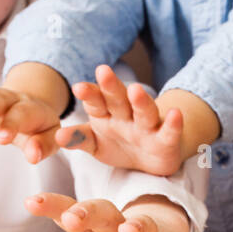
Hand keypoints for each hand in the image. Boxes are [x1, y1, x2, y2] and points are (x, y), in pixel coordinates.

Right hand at [0, 76, 61, 164]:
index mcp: (32, 109)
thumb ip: (44, 146)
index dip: (12, 125)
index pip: (21, 115)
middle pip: (1, 100)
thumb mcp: (50, 138)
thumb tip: (33, 156)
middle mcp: (11, 100)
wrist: (30, 110)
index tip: (3, 139)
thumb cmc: (39, 128)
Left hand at [0, 193, 210, 231]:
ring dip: (137, 227)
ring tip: (131, 226)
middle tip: (74, 218)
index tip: (30, 200)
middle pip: (101, 217)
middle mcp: (115, 230)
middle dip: (89, 215)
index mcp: (89, 229)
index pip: (67, 215)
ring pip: (141, 231)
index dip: (51, 208)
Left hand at [61, 65, 186, 175]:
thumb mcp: (95, 143)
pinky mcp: (166, 140)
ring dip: (141, 100)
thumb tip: (57, 136)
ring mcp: (147, 126)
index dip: (89, 94)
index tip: (78, 86)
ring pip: (144, 111)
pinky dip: (173, 123)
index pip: (97, 101)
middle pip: (119, 99)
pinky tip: (175, 113)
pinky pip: (169, 131)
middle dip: (111, 86)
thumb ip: (79, 138)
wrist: (149, 160)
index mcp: (107, 113)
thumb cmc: (118, 145)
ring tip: (135, 90)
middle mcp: (127, 115)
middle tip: (103, 71)